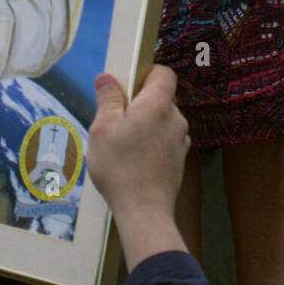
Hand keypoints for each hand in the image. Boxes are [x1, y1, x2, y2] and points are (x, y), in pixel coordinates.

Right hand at [88, 66, 190, 271]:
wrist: (144, 212)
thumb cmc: (120, 166)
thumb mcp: (102, 129)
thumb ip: (107, 99)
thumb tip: (106, 77)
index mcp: (158, 104)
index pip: (164, 73)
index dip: (147, 74)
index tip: (128, 87)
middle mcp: (176, 118)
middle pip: (161, 98)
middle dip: (141, 104)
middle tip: (118, 121)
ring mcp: (181, 140)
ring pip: (163, 121)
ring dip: (148, 126)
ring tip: (125, 145)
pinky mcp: (181, 160)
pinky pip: (166, 140)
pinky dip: (154, 144)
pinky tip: (136, 161)